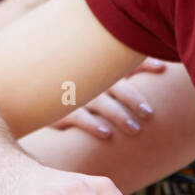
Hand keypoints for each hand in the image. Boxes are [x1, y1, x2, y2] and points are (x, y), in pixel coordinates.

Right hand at [49, 58, 165, 138]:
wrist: (32, 95)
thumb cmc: (75, 89)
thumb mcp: (96, 77)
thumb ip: (125, 71)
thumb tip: (162, 67)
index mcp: (99, 67)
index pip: (124, 60)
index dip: (144, 63)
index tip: (162, 69)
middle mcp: (87, 77)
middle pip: (114, 83)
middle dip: (133, 98)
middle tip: (149, 114)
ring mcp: (73, 93)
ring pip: (99, 101)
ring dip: (118, 115)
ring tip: (135, 130)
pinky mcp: (59, 111)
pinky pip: (77, 116)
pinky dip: (92, 124)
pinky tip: (106, 134)